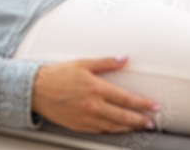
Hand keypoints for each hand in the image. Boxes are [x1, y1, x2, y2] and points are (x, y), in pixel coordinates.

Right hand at [31, 56, 157, 133]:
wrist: (35, 89)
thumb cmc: (57, 74)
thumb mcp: (82, 63)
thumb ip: (105, 62)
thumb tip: (124, 58)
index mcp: (96, 88)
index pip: (127, 99)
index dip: (144, 104)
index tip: (154, 106)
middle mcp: (93, 105)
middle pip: (124, 116)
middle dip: (141, 119)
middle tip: (152, 122)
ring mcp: (87, 118)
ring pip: (114, 126)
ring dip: (129, 127)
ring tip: (138, 127)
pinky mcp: (79, 126)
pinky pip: (101, 130)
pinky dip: (113, 130)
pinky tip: (118, 128)